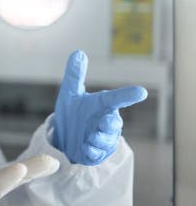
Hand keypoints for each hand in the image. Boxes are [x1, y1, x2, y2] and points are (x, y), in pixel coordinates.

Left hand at [52, 50, 147, 165]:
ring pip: (107, 139)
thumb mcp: (70, 93)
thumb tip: (78, 52)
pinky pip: (97, 152)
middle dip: (110, 124)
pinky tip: (84, 147)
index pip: (116, 98)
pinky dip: (90, 150)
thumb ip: (74, 74)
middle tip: (103, 122)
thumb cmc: (72, 112)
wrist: (64, 136)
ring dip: (98, 138)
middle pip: (114, 122)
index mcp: (102, 104)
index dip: (127, 95)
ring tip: (88, 137)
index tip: (141, 91)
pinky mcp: (99, 152)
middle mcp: (107, 120)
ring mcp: (105, 137)